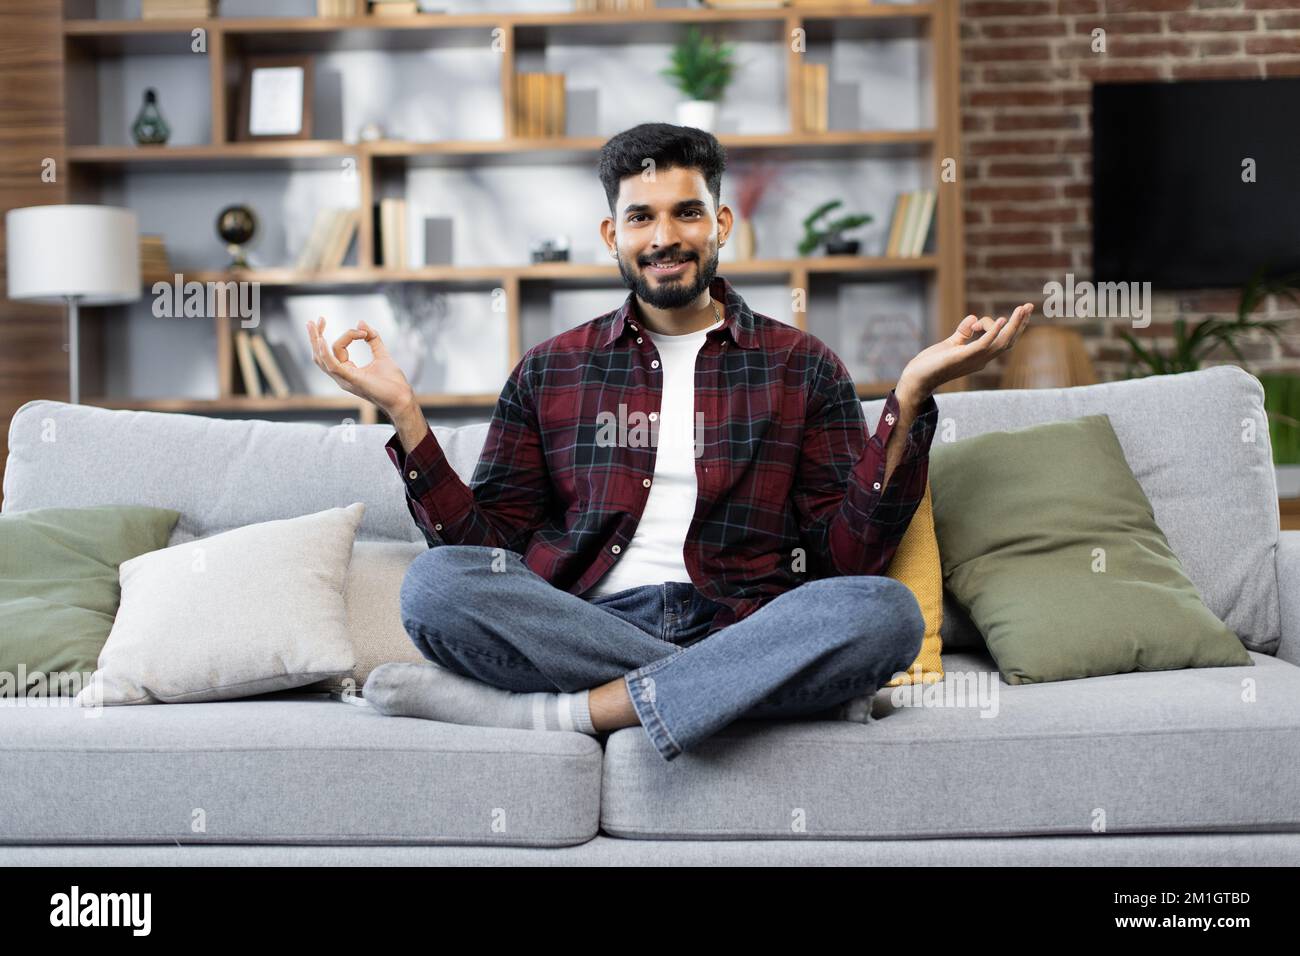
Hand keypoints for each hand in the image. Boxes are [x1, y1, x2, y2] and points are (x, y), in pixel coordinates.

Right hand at [306, 317, 414, 412]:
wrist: (402, 399)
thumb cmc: (393, 383)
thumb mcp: (382, 355)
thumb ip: (373, 338)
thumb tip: (361, 322)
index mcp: (348, 371)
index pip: (337, 348)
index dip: (349, 334)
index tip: (363, 332)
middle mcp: (342, 376)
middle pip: (320, 356)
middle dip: (315, 337)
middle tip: (313, 321)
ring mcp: (344, 379)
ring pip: (322, 359)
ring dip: (316, 341)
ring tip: (313, 325)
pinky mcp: (351, 380)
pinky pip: (333, 366)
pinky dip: (326, 353)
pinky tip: (322, 340)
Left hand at [899, 303, 1032, 394]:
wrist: (916, 379)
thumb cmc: (932, 364)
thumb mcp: (951, 343)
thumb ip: (963, 332)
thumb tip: (974, 318)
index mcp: (979, 356)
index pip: (1003, 341)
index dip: (1014, 327)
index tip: (1019, 311)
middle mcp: (981, 359)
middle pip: (1007, 341)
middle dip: (1020, 324)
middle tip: (1029, 306)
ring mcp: (974, 359)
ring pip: (1000, 342)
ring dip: (1013, 325)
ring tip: (1021, 310)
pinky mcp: (963, 357)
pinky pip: (983, 344)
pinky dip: (994, 333)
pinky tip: (1002, 320)